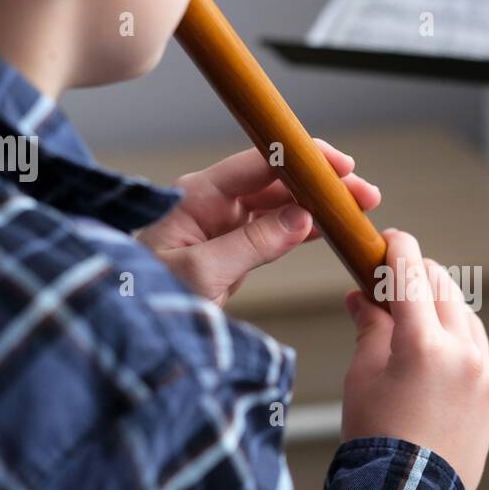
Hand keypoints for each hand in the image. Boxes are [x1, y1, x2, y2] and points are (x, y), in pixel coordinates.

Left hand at [138, 140, 379, 305]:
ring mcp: (222, 226)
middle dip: (321, 183)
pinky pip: (275, 232)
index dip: (302, 159)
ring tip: (359, 209)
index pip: (257, 164)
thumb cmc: (146, 298)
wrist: (125, 329)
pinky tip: (332, 229)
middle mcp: (211, 204)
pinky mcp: (231, 250)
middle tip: (363, 192)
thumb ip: (251, 245)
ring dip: (319, 206)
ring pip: (281, 206)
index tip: (338, 164)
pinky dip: (305, 230)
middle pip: (277, 182)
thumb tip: (300, 219)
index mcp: (196, 197)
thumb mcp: (201, 274)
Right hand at [341, 229, 488, 489]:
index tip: (387, 239)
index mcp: (422, 345)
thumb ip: (370, 327)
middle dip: (417, 274)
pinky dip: (456, 335)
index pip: (411, 273)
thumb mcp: (362, 376)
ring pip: (464, 314)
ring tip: (410, 315)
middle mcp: (462, 353)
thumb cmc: (375, 438)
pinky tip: (433, 346)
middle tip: (391, 278)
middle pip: (442, 286)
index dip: (397, 248)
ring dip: (439, 303)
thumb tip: (363, 296)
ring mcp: (483, 374)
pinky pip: (477, 348)